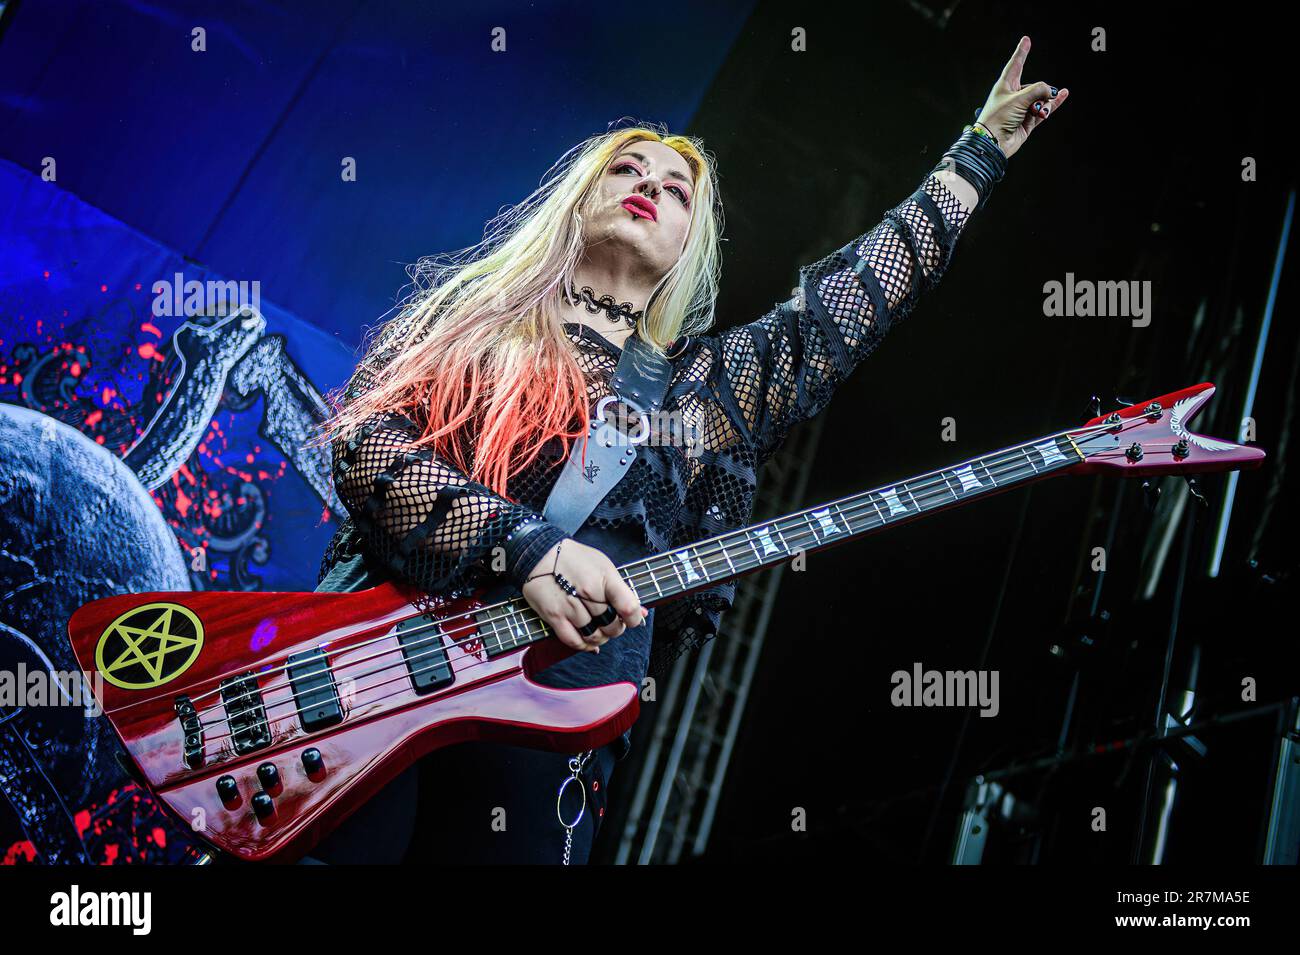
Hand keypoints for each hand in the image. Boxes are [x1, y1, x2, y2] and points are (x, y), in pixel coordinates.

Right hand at [521, 538, 647, 652]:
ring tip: (600, 631)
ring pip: (595, 636)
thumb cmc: (574, 558)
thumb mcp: (603, 565)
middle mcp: (588, 593)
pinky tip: (588, 641)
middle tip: (613, 624)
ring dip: (601, 638)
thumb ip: (621, 590)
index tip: (632, 620)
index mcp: (604, 578)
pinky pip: (573, 641)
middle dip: (617, 629)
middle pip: (612, 625)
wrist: (539, 554)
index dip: (634, 619)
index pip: (628, 607)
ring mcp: (570, 606)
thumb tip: (640, 612)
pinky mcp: (554, 616)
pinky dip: (584, 645)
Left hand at [975, 35, 1068, 159]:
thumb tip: (1050, 93)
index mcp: (1005, 85)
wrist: (994, 143)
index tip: (1026, 40)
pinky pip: (1044, 109)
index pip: (1016, 65)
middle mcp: (1014, 96)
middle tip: (1033, 104)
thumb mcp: (1018, 99)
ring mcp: (1022, 108)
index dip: (1022, 52)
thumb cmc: (998, 119)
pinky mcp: (1028, 120)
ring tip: (1037, 113)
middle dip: (1040, 92)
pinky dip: (1053, 104)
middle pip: (1034, 86)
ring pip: (1041, 99)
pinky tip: (1063, 94)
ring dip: (1043, 105)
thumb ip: (1037, 90)